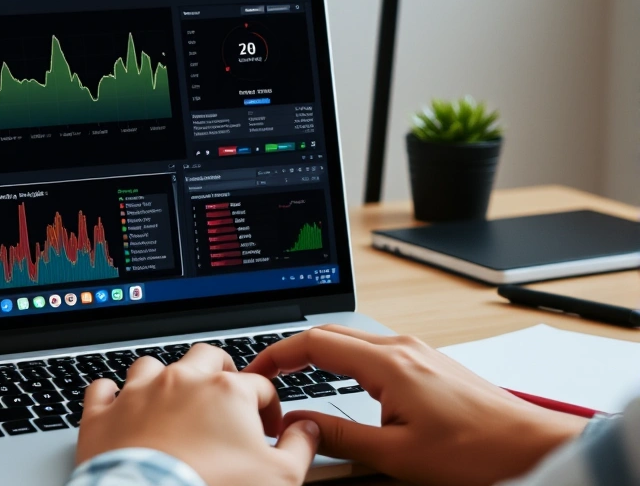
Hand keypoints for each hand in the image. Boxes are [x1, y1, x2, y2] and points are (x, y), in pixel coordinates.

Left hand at [77, 344, 320, 485]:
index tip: (268, 431)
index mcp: (226, 390)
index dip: (269, 408)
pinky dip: (111, 396)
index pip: (259, 386)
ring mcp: (137, 394)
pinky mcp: (102, 415)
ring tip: (173, 402)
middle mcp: (180, 381)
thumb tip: (310, 430)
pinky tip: (120, 408)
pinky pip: (102, 389)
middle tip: (225, 397)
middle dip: (219, 372)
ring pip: (152, 366)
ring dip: (164, 379)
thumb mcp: (279, 478)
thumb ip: (301, 447)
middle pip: (205, 357)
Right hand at [245, 325, 586, 485]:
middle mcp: (401, 347)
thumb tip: (299, 426)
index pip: (314, 343)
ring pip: (352, 340)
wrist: (532, 446)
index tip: (256, 373)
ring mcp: (417, 351)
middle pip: (329, 333)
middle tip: (267, 378)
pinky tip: (341, 382)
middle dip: (291, 351)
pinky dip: (344, 361)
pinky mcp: (428, 362)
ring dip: (318, 355)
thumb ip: (339, 437)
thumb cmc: (476, 451)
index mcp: (388, 363)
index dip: (276, 354)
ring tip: (297, 380)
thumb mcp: (396, 454)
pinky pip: (373, 350)